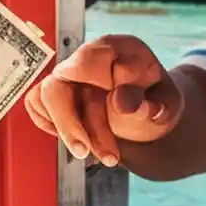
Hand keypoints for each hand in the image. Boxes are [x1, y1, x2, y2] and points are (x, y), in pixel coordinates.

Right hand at [25, 35, 183, 165]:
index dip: (108, 88)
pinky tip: (80, 139)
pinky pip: (37, 106)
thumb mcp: (168, 105)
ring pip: (46, 97)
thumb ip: (150, 102)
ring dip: (69, 132)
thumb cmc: (157, 103)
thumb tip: (121, 103)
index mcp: (119, 48)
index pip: (90, 59)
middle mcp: (88, 56)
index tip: (137, 110)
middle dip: (74, 124)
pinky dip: (53, 126)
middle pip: (60, 83)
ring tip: (98, 156)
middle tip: (102, 157)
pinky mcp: (55, 91)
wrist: (148, 114)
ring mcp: (69, 74)